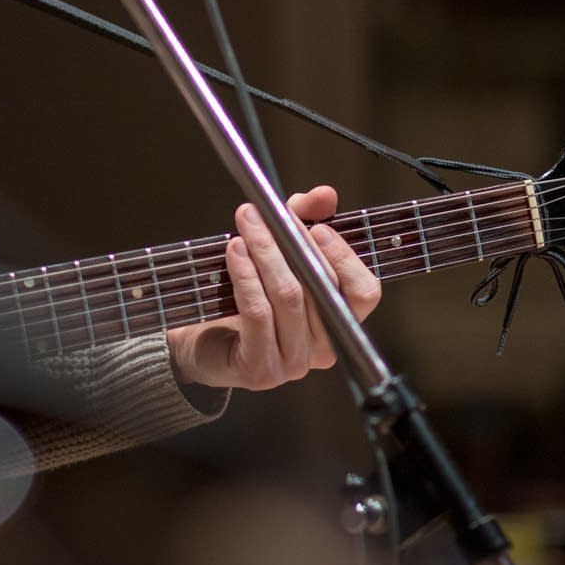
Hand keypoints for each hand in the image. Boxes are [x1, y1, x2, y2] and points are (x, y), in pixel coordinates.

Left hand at [166, 187, 381, 390]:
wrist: (200, 339)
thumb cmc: (247, 294)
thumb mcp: (278, 250)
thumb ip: (303, 220)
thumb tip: (325, 194)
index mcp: (337, 321)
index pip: (364, 293)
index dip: (345, 258)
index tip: (318, 227)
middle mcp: (323, 349)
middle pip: (320, 288)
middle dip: (293, 242)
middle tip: (267, 214)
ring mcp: (293, 363)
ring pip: (289, 296)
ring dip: (266, 253)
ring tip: (246, 225)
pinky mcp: (261, 370)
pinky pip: (258, 314)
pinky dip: (246, 276)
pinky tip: (235, 252)